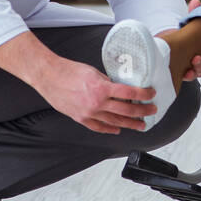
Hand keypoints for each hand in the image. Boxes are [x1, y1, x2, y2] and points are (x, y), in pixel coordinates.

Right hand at [34, 55, 156, 134]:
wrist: (49, 77)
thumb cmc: (69, 71)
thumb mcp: (94, 72)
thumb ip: (108, 82)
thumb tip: (120, 90)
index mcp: (102, 88)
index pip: (130, 93)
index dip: (144, 94)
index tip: (151, 93)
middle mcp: (97, 103)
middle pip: (126, 110)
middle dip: (142, 111)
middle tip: (151, 111)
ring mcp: (89, 113)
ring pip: (115, 122)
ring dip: (130, 124)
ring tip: (140, 125)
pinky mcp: (81, 118)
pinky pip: (98, 127)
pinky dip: (109, 129)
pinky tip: (117, 129)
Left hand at [158, 0, 200, 81]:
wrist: (171, 45)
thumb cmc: (185, 36)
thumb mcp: (190, 24)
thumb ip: (194, 14)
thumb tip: (195, 2)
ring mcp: (195, 68)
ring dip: (200, 66)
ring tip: (195, 59)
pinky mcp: (185, 72)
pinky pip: (189, 77)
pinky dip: (188, 75)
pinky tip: (186, 72)